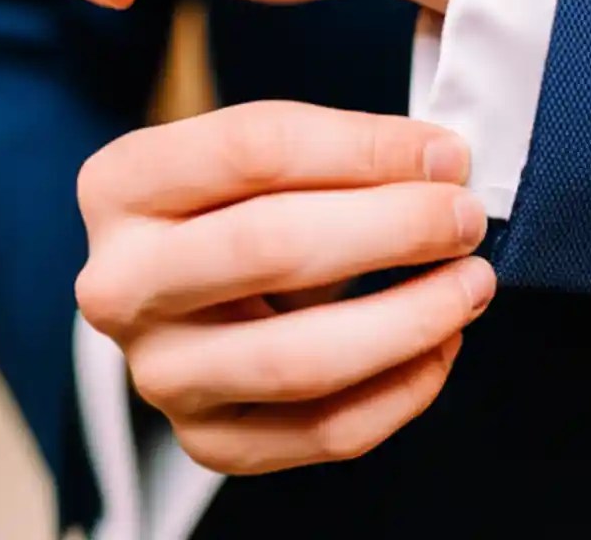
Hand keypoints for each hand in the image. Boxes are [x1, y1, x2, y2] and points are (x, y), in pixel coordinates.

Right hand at [74, 101, 494, 473]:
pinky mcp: (207, 440)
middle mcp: (120, 284)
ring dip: (411, 318)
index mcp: (122, 185)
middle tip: (464, 217)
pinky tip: (440, 345)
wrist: (191, 291)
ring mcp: (159, 372)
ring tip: (470, 284)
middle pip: (269, 247)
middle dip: (394, 228)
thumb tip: (442, 166)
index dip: (366, 149)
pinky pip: (323, 431)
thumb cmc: (238, 210)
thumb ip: (341, 151)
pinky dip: (403, 390)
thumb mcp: (265, 157)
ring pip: (301, 358)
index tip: (446, 155)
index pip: (254, 149)